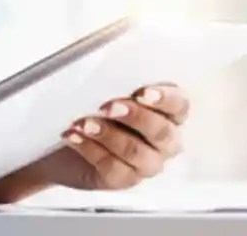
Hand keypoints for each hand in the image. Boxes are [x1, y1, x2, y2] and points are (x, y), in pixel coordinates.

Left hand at [30, 83, 189, 191]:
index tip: (142, 93)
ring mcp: (148, 163)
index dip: (164, 99)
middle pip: (161, 131)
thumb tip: (112, 68)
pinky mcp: (125, 179)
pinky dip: (90, 149)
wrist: (67, 138)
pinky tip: (73, 136)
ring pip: (136, 152)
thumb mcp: (108, 88)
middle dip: (134, 117)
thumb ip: (120, 82)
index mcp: (169, 112)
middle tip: (107, 106)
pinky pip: (113, 167)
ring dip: (107, 134)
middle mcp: (165, 141)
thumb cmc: (94, 106)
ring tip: (82, 123)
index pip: (179, 104)